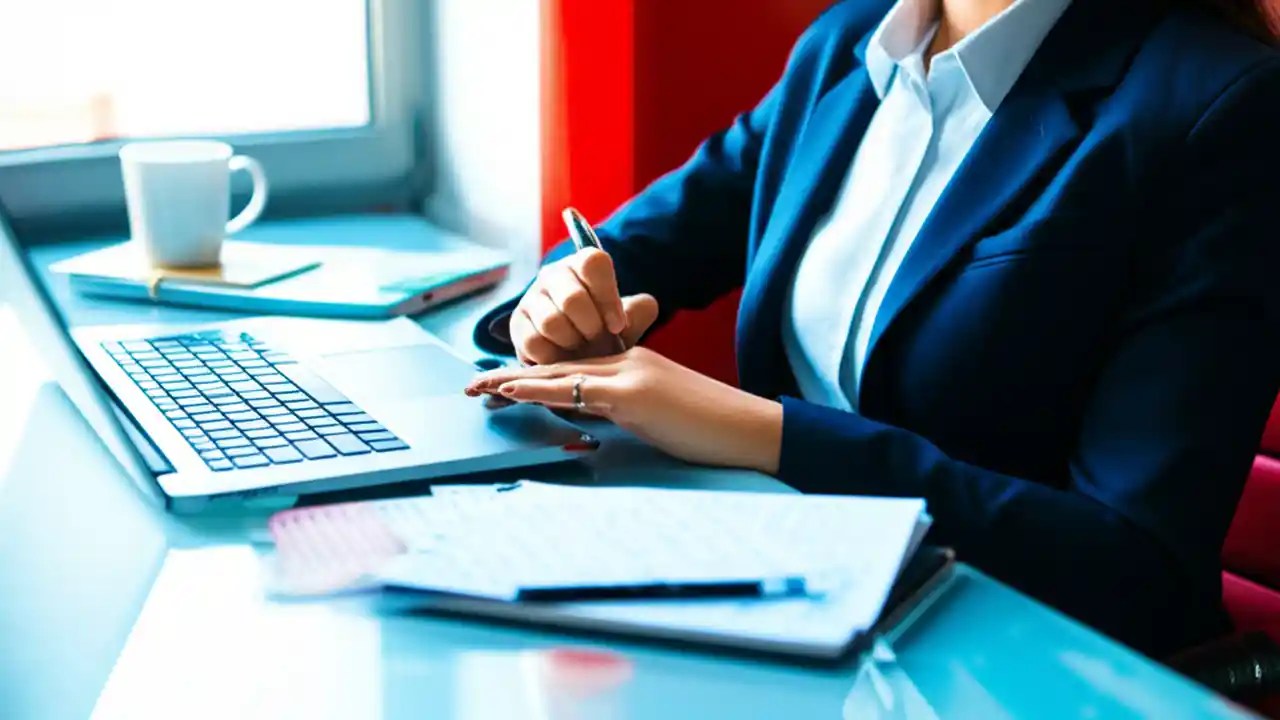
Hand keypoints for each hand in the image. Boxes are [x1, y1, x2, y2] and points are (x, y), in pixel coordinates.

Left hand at [465, 347, 782, 473]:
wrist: (749, 430)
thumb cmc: (711, 431)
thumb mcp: (659, 417)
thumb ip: (625, 412)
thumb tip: (591, 423)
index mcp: (635, 365)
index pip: (576, 368)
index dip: (538, 375)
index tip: (505, 384)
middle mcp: (629, 361)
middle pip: (560, 365)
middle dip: (514, 375)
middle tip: (475, 385)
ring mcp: (631, 374)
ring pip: (561, 372)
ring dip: (514, 380)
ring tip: (478, 388)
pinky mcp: (634, 393)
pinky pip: (575, 389)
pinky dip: (538, 389)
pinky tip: (512, 391)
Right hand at [511, 249, 659, 363]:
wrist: (578, 354)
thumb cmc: (604, 330)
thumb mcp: (627, 321)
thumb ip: (640, 312)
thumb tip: (644, 305)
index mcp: (583, 264)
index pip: (594, 263)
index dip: (608, 297)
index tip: (617, 326)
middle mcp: (554, 274)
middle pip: (572, 298)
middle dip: (591, 328)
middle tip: (599, 342)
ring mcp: (532, 298)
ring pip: (552, 322)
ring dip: (573, 344)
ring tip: (582, 350)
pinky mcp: (517, 324)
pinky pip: (534, 343)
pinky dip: (554, 357)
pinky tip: (565, 359)